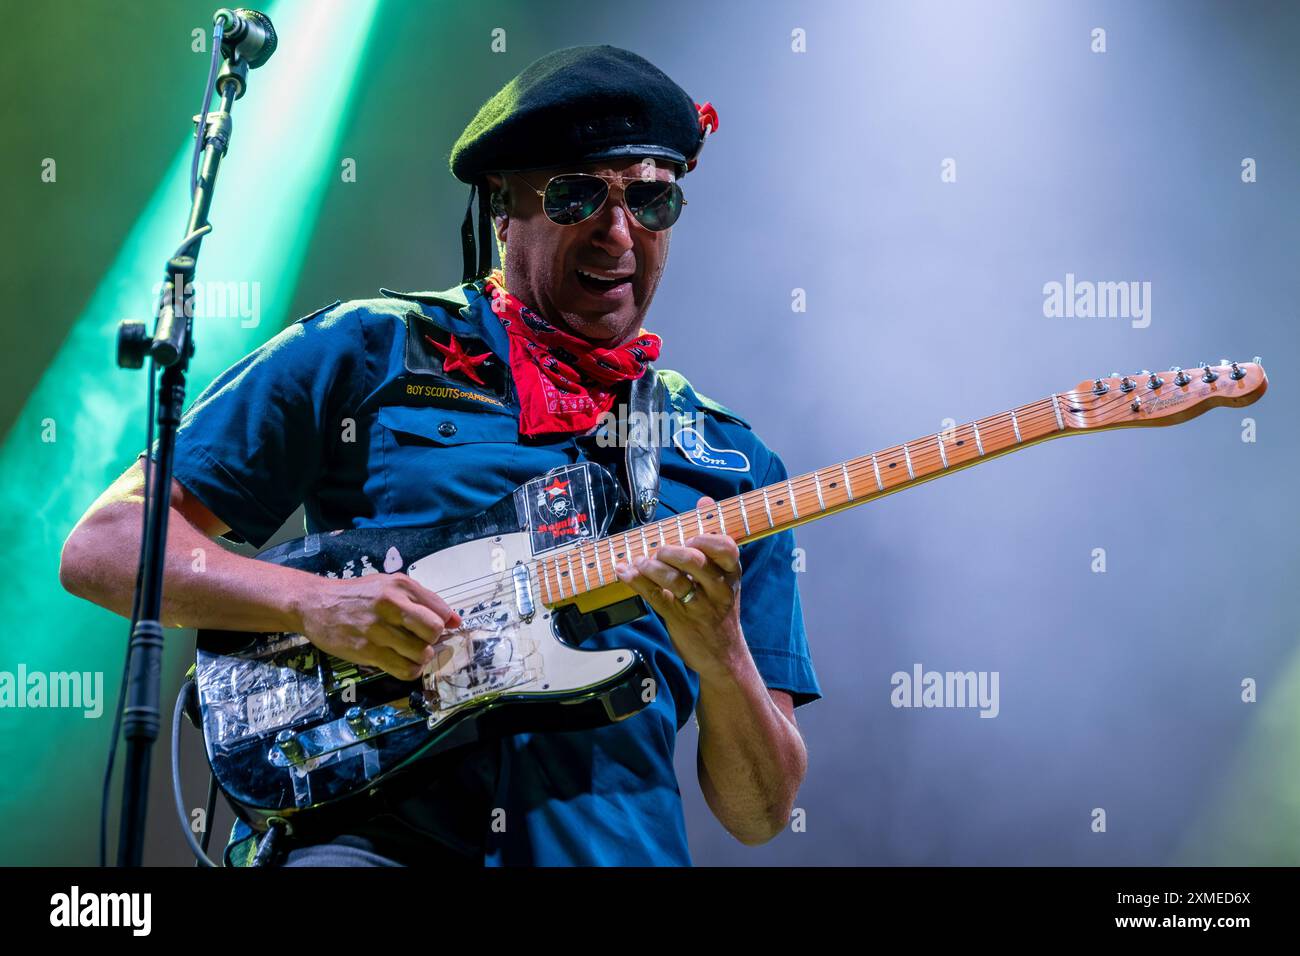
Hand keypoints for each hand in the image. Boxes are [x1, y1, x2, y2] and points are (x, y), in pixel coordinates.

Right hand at [293, 573, 461, 679]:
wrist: (315, 604)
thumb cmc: (358, 595)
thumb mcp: (390, 586)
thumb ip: (424, 600)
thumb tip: (456, 621)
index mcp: (400, 586)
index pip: (440, 611)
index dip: (443, 624)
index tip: (435, 630)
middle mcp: (390, 605)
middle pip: (433, 631)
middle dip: (433, 640)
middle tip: (422, 641)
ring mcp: (377, 629)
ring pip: (421, 654)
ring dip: (421, 658)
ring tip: (410, 653)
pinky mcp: (366, 651)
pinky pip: (404, 670)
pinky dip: (410, 671)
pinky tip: (403, 663)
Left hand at [614, 496, 744, 682]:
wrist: (723, 656)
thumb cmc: (720, 607)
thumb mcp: (724, 575)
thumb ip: (713, 538)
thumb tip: (705, 502)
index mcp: (731, 574)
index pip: (727, 549)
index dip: (707, 538)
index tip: (691, 535)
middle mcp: (718, 589)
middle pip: (695, 562)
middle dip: (673, 551)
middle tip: (660, 549)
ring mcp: (699, 607)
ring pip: (674, 581)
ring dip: (652, 567)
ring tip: (640, 561)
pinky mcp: (679, 620)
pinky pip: (656, 597)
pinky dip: (637, 582)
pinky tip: (625, 572)